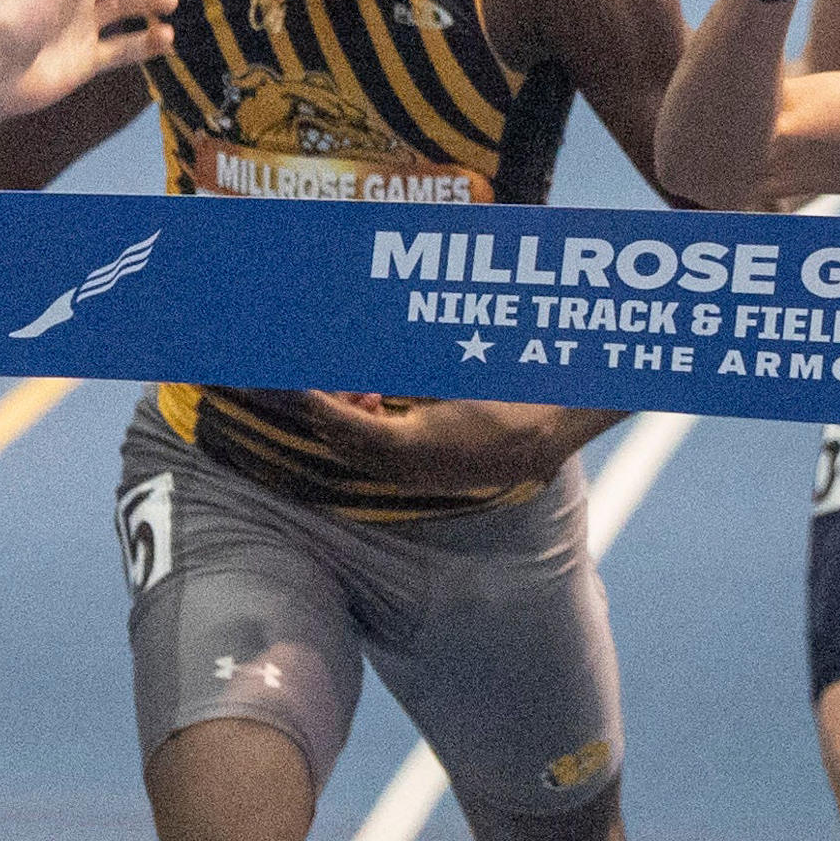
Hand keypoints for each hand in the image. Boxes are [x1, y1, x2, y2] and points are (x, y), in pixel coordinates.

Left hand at [293, 392, 617, 489]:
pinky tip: (379, 405)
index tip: (302, 382)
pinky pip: (377, 459)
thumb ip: (397, 370)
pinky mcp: (421, 477)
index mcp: (406, 442)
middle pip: (343, 442)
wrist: (537, 437)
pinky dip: (366, 434)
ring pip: (358, 454)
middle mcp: (403, 468)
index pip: (344, 424)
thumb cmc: (495, 396)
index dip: (319, 402)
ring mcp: (412, 477)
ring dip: (347, 422)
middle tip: (323, 377)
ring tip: (360, 390)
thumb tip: (358, 362)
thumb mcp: (442, 375)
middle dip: (327, 410)